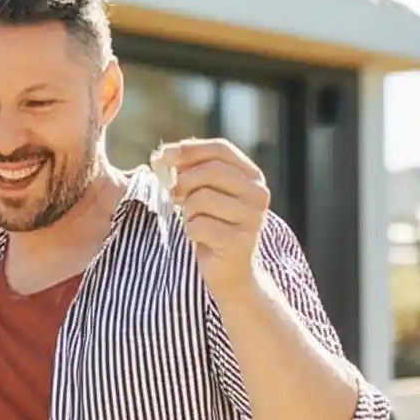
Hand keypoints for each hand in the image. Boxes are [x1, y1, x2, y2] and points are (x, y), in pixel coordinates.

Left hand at [153, 137, 269, 295]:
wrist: (231, 271)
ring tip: (196, 221)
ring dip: (188, 211)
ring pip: (201, 198)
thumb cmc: (213, 225)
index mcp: (252, 176)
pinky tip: (201, 238)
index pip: (220, 148)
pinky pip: (199, 225)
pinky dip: (191, 231)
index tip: (161, 157)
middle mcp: (258, 193)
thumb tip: (162, 154)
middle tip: (175, 197)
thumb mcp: (204, 191)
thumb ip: (189, 169)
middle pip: (209, 171)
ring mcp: (252, 218)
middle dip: (183, 182)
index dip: (188, 149)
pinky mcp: (240, 242)